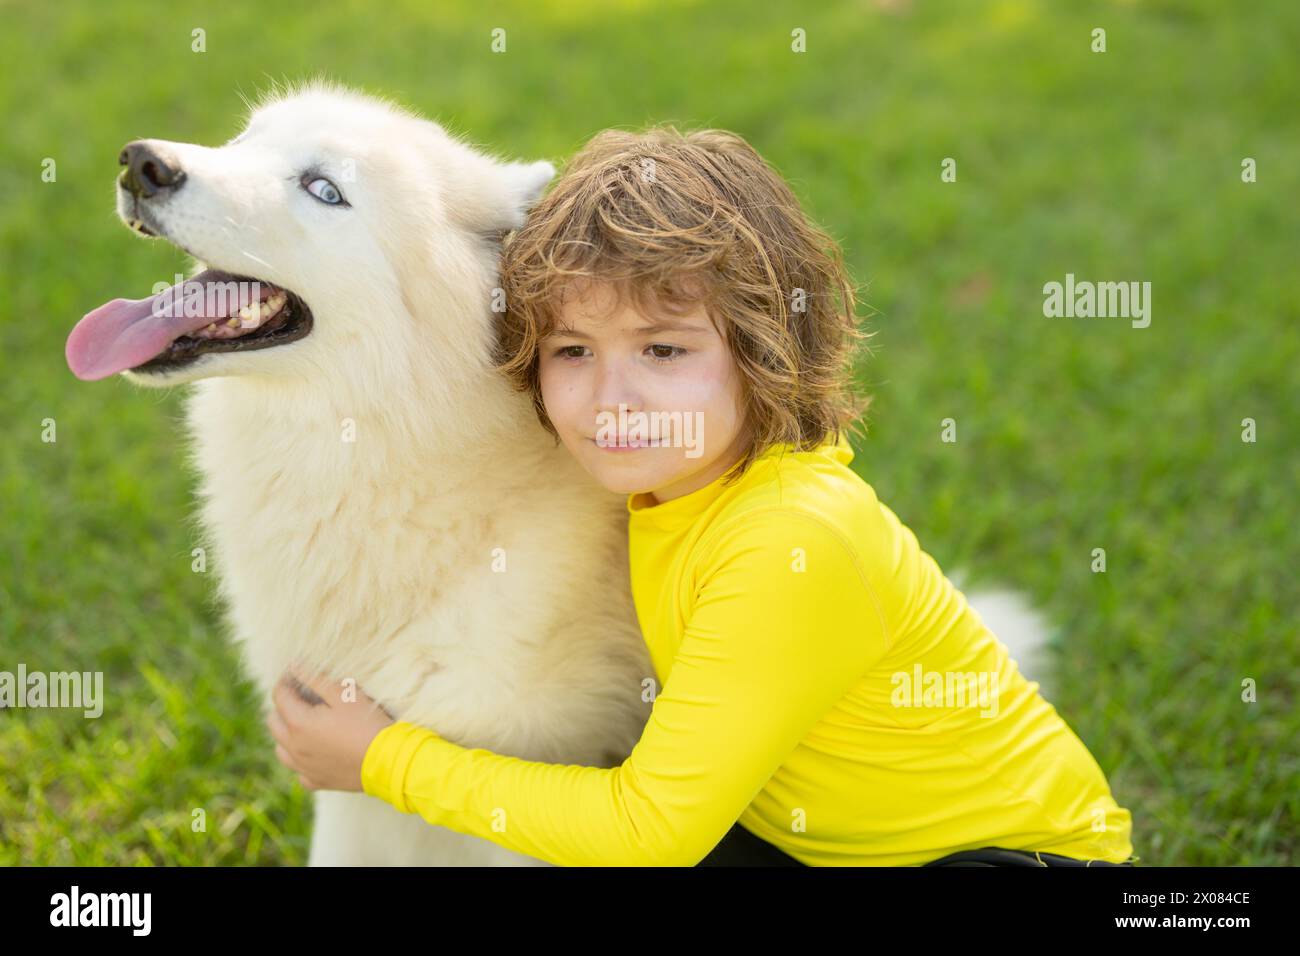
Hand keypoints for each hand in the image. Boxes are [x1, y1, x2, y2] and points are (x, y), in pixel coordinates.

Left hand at [267, 669, 395, 791]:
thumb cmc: (368, 723)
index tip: (296, 673)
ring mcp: (303, 768)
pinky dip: (301, 758)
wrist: (388, 761)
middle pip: (273, 722)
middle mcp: (294, 748)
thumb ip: (316, 679)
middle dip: (283, 706)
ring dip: (287, 734)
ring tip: (306, 724)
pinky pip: (298, 770)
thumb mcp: (345, 694)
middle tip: (303, 697)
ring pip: (280, 749)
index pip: (279, 696)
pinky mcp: (316, 782)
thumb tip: (295, 666)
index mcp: (299, 723)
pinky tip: (316, 752)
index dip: (286, 680)